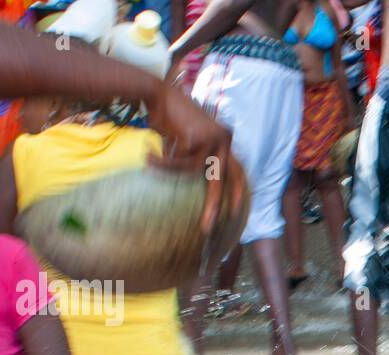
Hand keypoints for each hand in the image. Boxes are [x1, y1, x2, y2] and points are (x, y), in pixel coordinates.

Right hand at [144, 81, 238, 235]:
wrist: (158, 94)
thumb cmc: (170, 119)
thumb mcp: (191, 141)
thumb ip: (201, 158)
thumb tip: (201, 181)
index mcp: (225, 141)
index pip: (237, 171)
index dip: (238, 191)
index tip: (237, 210)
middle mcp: (224, 139)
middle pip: (222, 178)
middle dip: (215, 204)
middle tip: (209, 226)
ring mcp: (214, 138)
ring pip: (194, 170)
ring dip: (170, 169)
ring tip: (150, 162)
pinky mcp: (199, 138)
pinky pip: (180, 162)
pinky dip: (164, 163)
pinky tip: (151, 154)